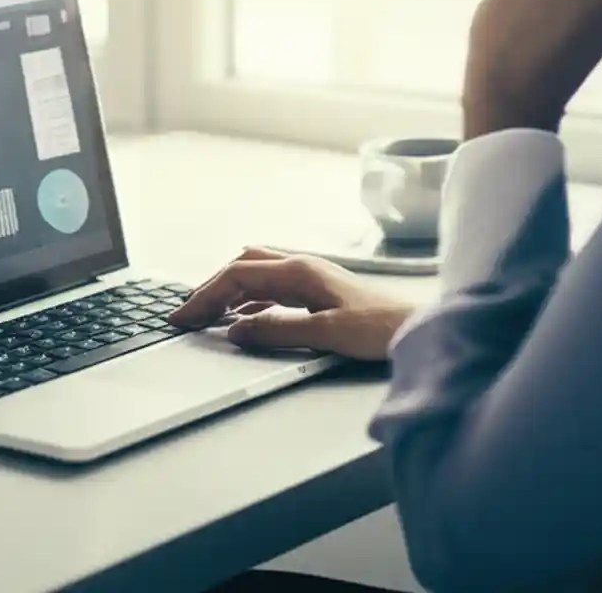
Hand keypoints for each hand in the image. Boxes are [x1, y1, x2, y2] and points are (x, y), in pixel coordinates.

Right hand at [168, 248, 415, 360]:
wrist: (418, 328)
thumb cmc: (380, 329)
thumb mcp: (326, 333)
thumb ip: (278, 330)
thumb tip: (235, 331)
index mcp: (300, 271)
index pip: (237, 275)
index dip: (205, 295)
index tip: (182, 317)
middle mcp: (302, 268)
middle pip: (242, 269)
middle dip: (210, 290)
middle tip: (187, 315)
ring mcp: (310, 279)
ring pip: (256, 277)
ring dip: (228, 294)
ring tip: (206, 316)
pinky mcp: (318, 293)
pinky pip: (271, 291)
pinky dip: (248, 302)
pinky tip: (242, 319)